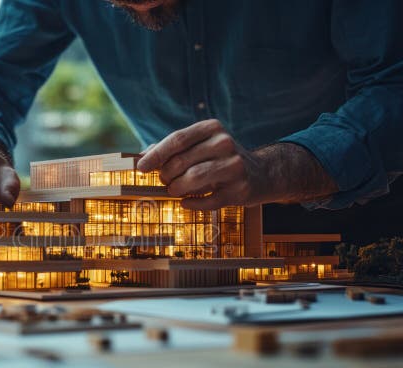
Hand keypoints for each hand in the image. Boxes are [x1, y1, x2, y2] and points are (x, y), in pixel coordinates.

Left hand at [136, 119, 336, 209]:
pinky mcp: (240, 189)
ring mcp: (235, 166)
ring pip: (193, 178)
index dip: (156, 155)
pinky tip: (186, 202)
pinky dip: (191, 204)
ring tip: (174, 190)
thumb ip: (172, 149)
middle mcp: (225, 143)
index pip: (177, 139)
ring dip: (177, 188)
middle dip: (166, 175)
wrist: (261, 174)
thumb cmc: (219, 159)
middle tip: (164, 181)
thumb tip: (142, 157)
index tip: (141, 167)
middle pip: (181, 161)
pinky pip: (207, 200)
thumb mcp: (200, 146)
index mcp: (212, 128)